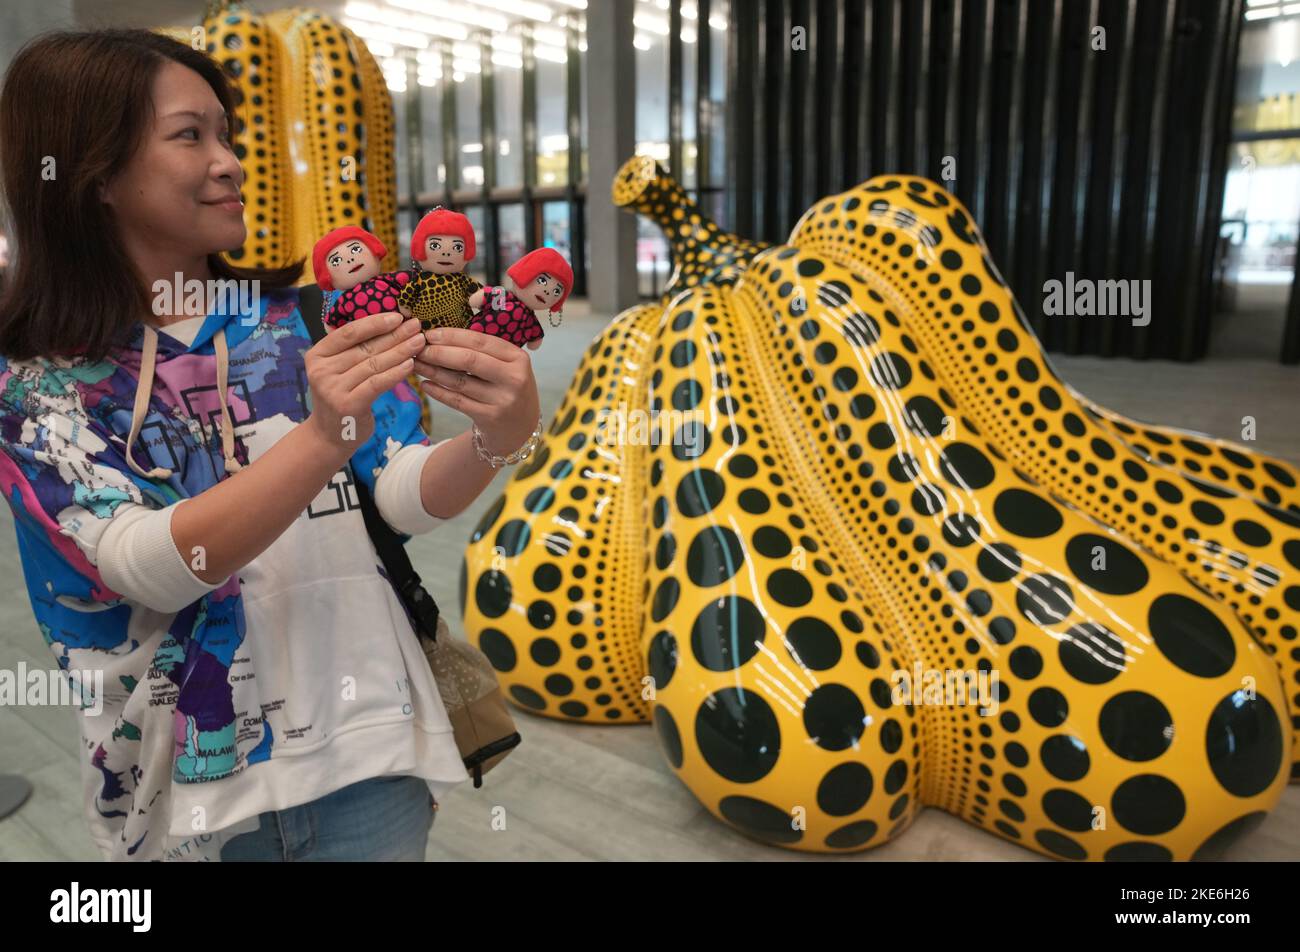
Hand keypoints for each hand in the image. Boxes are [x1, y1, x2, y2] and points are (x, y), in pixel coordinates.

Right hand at [304, 312, 425, 452]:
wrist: (330, 436)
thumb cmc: (341, 397)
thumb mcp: (338, 370)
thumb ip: (353, 350)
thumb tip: (389, 324)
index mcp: (317, 355)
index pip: (349, 332)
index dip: (375, 322)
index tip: (398, 316)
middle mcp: (321, 370)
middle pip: (364, 348)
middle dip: (394, 335)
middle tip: (417, 326)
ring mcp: (332, 388)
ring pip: (373, 364)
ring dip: (400, 351)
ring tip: (419, 342)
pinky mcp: (348, 405)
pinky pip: (377, 384)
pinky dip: (396, 373)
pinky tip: (411, 365)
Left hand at [414, 326, 540, 456]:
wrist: (521, 426)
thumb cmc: (508, 387)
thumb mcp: (507, 365)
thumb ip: (484, 351)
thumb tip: (442, 335)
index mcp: (518, 358)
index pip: (480, 341)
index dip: (451, 336)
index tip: (429, 333)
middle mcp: (513, 378)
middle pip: (469, 360)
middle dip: (439, 352)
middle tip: (419, 349)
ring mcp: (502, 400)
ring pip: (460, 382)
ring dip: (433, 371)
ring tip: (416, 365)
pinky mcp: (489, 417)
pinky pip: (457, 401)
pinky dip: (438, 392)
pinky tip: (425, 384)